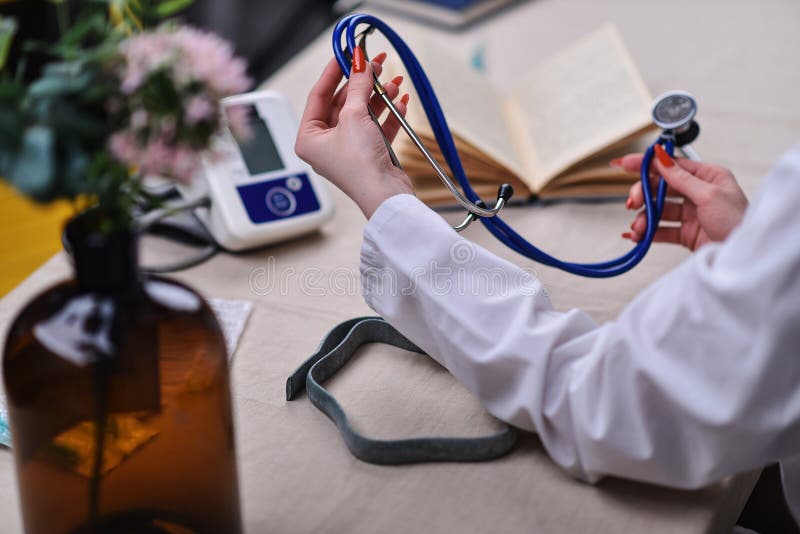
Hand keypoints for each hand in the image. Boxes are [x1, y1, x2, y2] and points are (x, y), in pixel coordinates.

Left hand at [295, 49, 413, 217]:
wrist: (385, 195)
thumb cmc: (360, 166)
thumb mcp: (355, 116)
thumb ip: (358, 86)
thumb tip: (359, 63)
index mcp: (309, 138)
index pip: (318, 95)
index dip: (334, 72)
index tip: (347, 54)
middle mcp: (325, 145)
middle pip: (343, 103)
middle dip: (363, 84)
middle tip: (376, 65)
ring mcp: (348, 150)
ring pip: (362, 114)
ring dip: (380, 98)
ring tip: (394, 83)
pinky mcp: (368, 155)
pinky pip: (376, 128)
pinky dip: (388, 115)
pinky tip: (401, 103)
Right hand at [612, 145, 748, 250]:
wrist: (743, 257)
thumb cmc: (738, 223)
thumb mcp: (709, 195)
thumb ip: (681, 179)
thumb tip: (661, 159)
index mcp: (709, 177)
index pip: (672, 166)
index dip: (647, 164)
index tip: (625, 163)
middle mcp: (699, 194)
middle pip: (661, 188)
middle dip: (644, 195)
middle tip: (632, 202)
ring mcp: (692, 214)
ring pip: (659, 210)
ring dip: (644, 218)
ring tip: (638, 228)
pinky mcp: (686, 234)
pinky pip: (661, 230)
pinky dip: (648, 233)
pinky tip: (637, 236)